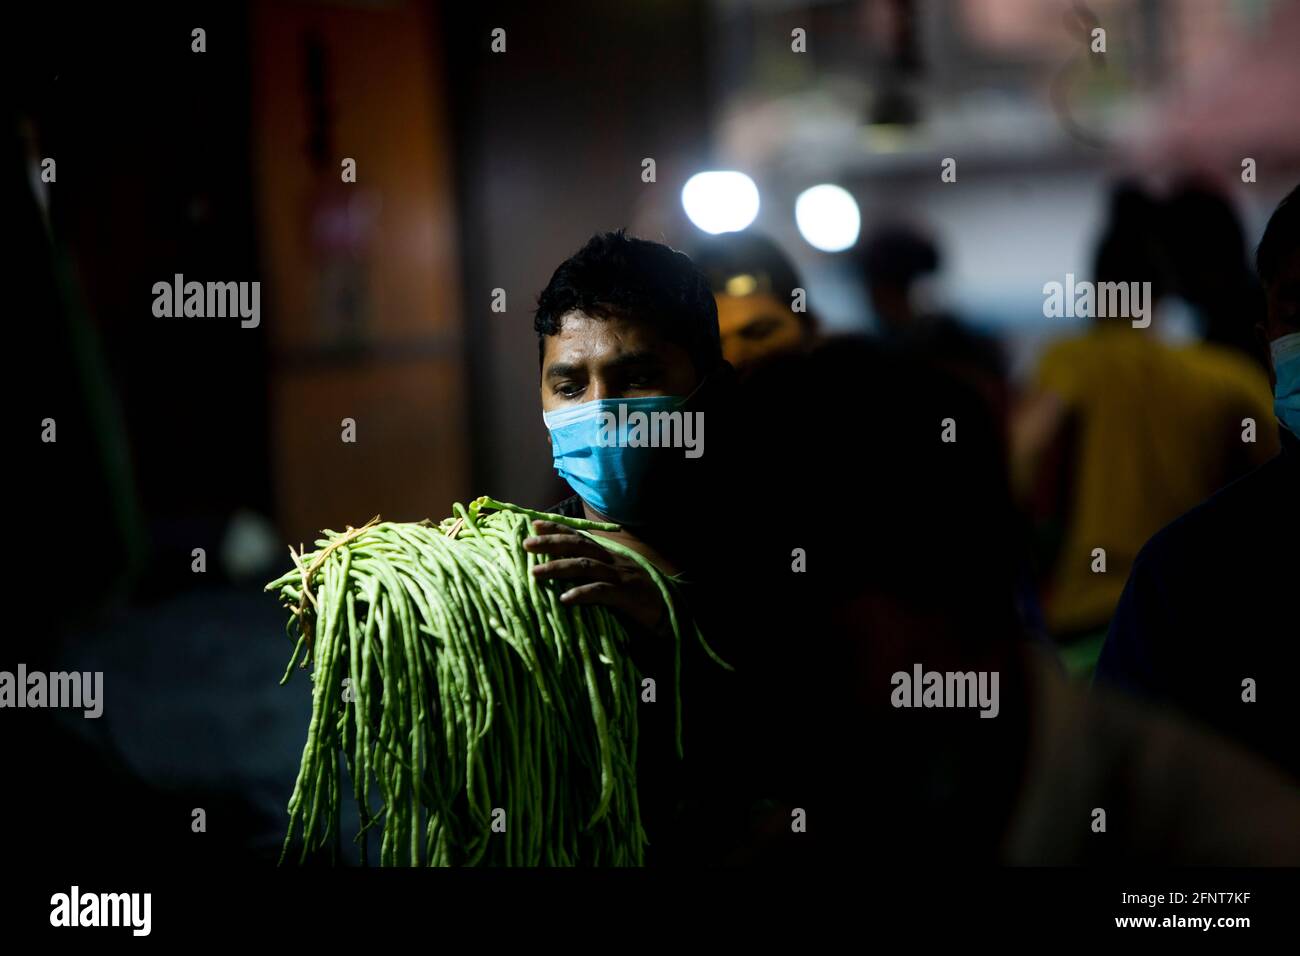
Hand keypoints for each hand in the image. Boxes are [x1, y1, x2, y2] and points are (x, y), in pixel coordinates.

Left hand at [522, 520, 666, 635]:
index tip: (534, 524)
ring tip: (535, 573)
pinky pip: (602, 592)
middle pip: (579, 546)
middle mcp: (614, 562)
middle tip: (526, 544)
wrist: (673, 613)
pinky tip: (565, 599)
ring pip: (586, 566)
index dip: (558, 529)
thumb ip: (595, 575)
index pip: (580, 537)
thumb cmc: (640, 599)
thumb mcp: (617, 581)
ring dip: (558, 568)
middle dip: (551, 543)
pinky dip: (582, 593)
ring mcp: (621, 577)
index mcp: (610, 557)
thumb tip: (565, 575)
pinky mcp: (628, 596)